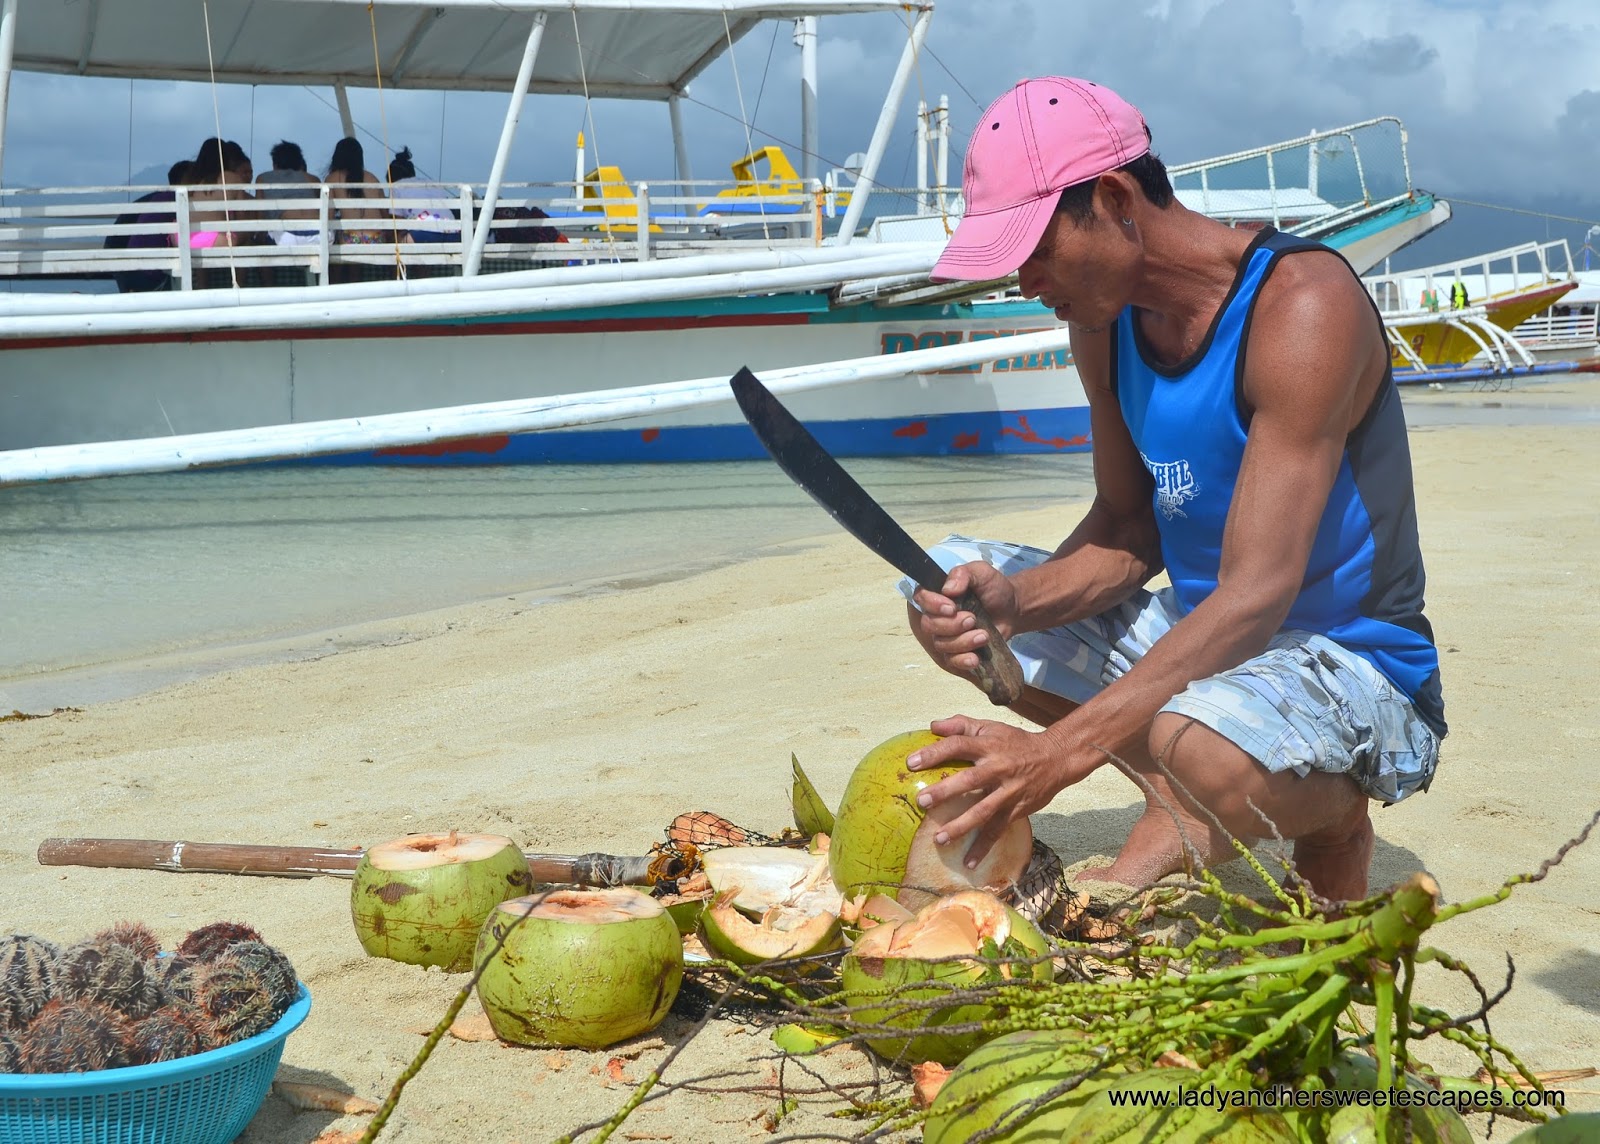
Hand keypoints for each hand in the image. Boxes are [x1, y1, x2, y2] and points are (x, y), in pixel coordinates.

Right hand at [907, 562, 1018, 681]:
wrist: (1012, 609)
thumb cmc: (994, 589)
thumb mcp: (981, 573)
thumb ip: (963, 574)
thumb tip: (947, 589)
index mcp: (939, 594)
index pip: (921, 598)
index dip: (932, 604)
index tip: (952, 607)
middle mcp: (937, 615)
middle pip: (929, 625)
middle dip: (951, 625)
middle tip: (973, 619)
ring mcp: (946, 636)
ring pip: (941, 644)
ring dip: (962, 641)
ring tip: (984, 635)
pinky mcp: (957, 653)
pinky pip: (951, 661)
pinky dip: (962, 660)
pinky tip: (975, 658)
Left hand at [907, 715, 1093, 867]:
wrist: (1056, 758)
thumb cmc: (1016, 742)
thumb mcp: (991, 727)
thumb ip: (961, 724)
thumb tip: (932, 726)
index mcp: (989, 746)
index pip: (958, 746)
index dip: (934, 753)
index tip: (911, 763)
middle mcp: (998, 768)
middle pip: (969, 780)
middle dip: (945, 792)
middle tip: (921, 802)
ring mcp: (1009, 792)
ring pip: (983, 811)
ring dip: (961, 826)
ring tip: (939, 839)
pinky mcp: (1017, 810)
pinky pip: (998, 831)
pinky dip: (984, 847)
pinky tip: (968, 863)